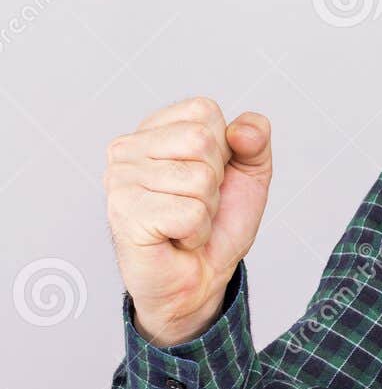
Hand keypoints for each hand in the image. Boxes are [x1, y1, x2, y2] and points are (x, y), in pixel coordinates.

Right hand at [104, 97, 272, 347]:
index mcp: (153, 130)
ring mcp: (120, 181)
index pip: (204, 111)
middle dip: (215, 180)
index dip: (224, 148)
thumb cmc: (218, 222)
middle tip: (196, 203)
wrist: (200, 277)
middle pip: (202, 141)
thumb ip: (255, 139)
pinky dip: (196, 231)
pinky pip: (190, 213)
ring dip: (206, 209)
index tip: (209, 176)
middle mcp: (127, 149)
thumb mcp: (249, 172)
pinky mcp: (125, 215)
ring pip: (198, 179)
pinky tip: (176, 238)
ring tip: (184, 222)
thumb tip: (242, 131)